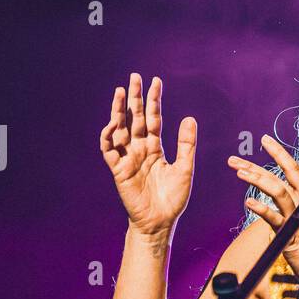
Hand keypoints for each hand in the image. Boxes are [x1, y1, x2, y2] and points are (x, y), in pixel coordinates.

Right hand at [100, 73, 196, 236]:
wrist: (160, 221)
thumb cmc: (173, 198)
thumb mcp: (184, 169)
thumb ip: (186, 145)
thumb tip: (189, 118)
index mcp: (155, 147)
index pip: (153, 118)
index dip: (154, 100)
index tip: (155, 81)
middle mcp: (140, 149)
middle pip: (135, 118)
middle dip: (135, 98)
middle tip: (134, 77)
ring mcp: (128, 158)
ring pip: (120, 129)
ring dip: (118, 111)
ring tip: (119, 91)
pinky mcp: (119, 169)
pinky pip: (110, 150)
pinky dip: (109, 136)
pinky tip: (113, 123)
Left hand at [228, 135, 298, 293]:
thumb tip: (285, 206)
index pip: (294, 169)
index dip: (279, 153)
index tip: (265, 140)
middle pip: (279, 177)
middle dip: (255, 166)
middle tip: (234, 160)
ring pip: (278, 191)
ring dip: (257, 179)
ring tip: (239, 172)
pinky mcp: (292, 234)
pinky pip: (275, 218)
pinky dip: (262, 208)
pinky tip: (249, 202)